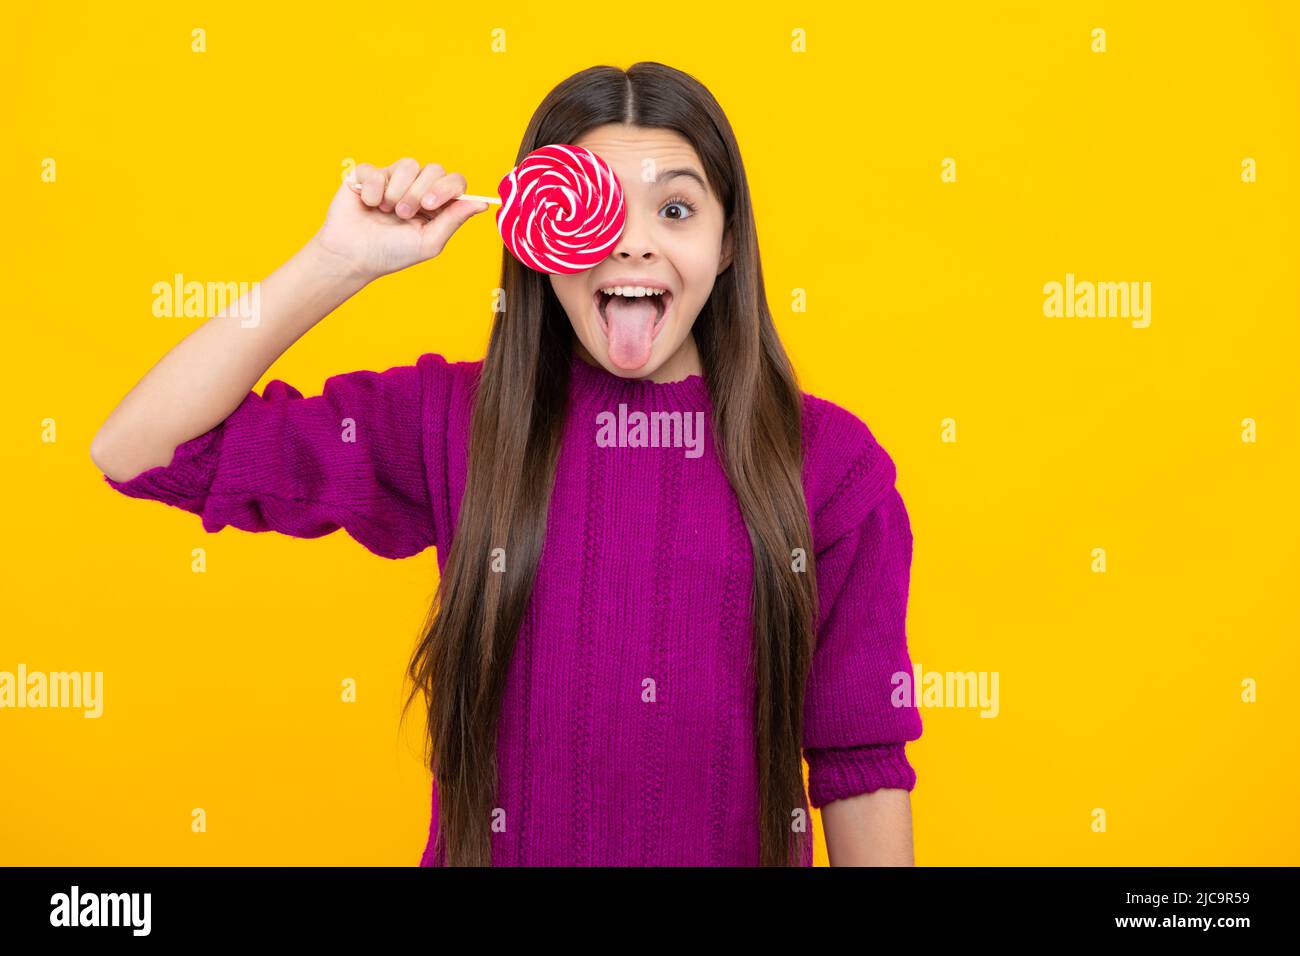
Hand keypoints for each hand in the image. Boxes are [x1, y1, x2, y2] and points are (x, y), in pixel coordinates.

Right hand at [311, 158, 490, 281]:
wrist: (352, 256)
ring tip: (386, 211)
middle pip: (434, 169)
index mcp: (436, 204)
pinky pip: (378, 170)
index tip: (431, 205)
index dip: (447, 188)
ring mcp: (393, 178)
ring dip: (397, 192)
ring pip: (408, 165)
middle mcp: (417, 187)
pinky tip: (368, 205)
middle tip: (403, 214)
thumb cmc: (391, 253)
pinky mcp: (369, 174)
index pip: (455, 181)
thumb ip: (454, 219)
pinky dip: (373, 191)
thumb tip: (483, 203)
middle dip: (419, 193)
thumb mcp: (429, 242)